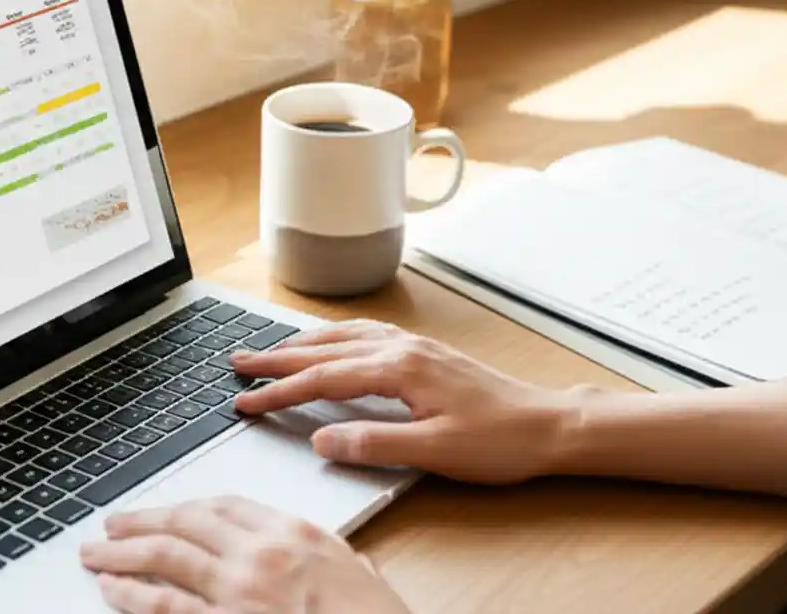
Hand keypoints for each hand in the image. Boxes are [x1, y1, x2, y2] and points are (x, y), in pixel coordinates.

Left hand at [80, 495, 409, 613]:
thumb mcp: (365, 577)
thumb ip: (338, 560)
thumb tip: (336, 560)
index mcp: (295, 533)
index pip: (226, 504)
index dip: (186, 505)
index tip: (167, 510)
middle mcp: (260, 554)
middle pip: (185, 523)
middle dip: (142, 522)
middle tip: (114, 524)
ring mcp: (238, 591)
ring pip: (164, 558)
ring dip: (121, 553)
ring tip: (95, 552)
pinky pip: (163, 606)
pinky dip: (129, 594)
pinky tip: (110, 588)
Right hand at [232, 319, 582, 484]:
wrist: (548, 426)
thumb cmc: (499, 440)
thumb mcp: (433, 452)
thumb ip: (373, 443)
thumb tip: (323, 439)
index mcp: (399, 369)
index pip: (322, 378)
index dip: (279, 392)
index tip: (246, 401)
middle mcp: (402, 349)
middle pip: (325, 349)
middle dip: (277, 358)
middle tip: (238, 365)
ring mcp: (414, 347)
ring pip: (343, 337)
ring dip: (303, 344)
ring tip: (271, 352)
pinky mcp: (425, 353)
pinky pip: (365, 335)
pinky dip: (335, 338)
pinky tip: (331, 344)